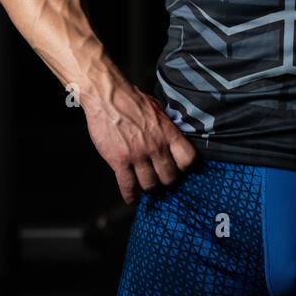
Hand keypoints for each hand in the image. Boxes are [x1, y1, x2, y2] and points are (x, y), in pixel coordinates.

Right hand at [83, 84, 196, 202]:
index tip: (180, 168)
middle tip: (162, 179)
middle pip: (170, 176)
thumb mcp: (158, 110)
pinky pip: (127, 185)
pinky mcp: (119, 161)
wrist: (107, 97)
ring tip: (147, 187)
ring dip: (149, 188)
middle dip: (166, 180)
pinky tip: (131, 198)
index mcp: (168, 133)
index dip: (185, 167)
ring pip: (150, 184)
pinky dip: (130, 195)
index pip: (188, 159)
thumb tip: (171, 137)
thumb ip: (166, 127)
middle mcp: (156, 147)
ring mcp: (137, 156)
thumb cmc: (132, 99)